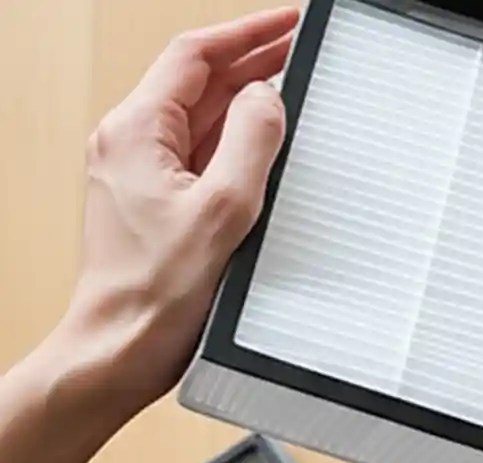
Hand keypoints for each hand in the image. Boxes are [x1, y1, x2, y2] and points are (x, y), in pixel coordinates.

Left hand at [60, 7, 296, 415]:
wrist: (119, 349)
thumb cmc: (157, 293)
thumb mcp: (223, 210)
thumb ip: (252, 143)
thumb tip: (268, 97)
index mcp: (135, 132)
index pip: (194, 56)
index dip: (247, 33)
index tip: (290, 21)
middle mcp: (130, 143)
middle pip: (199, 82)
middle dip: (252, 60)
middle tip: (302, 48)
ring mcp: (140, 172)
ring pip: (202, 117)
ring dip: (247, 100)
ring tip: (294, 86)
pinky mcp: (154, 200)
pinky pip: (201, 152)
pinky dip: (237, 139)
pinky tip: (269, 143)